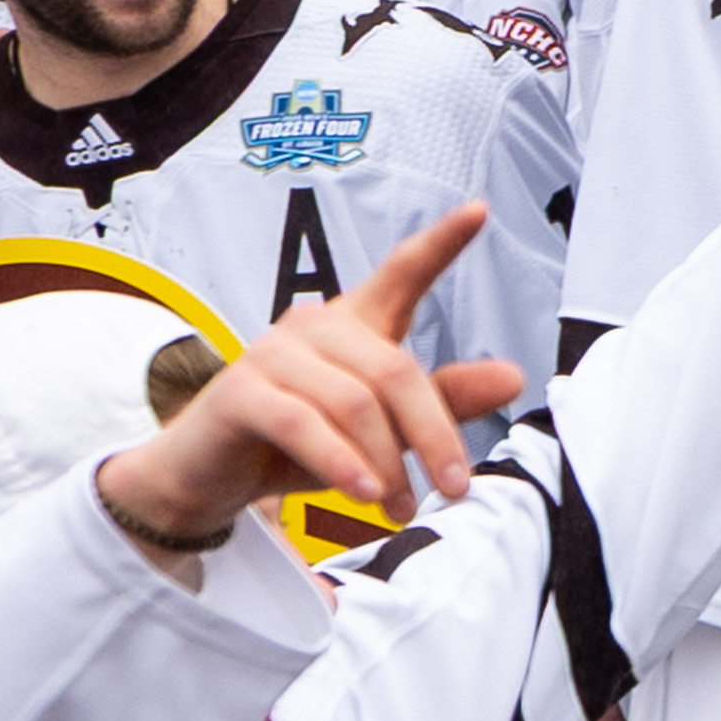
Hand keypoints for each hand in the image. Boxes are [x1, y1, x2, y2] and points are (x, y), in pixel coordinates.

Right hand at [95, 205, 525, 540]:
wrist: (207, 478)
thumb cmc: (299, 445)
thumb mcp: (380, 429)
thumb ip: (443, 401)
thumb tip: (514, 376)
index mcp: (355, 322)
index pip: (402, 273)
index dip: (441, 242)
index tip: (479, 211)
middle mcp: (315, 324)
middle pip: (396, 371)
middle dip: (435, 435)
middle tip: (456, 488)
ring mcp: (273, 352)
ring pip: (355, 403)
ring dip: (386, 464)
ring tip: (401, 508)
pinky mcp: (241, 391)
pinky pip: (303, 423)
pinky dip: (341, 462)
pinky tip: (364, 494)